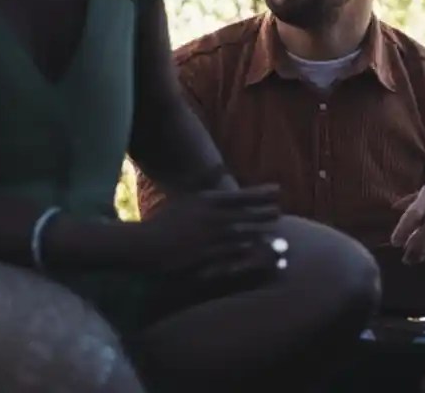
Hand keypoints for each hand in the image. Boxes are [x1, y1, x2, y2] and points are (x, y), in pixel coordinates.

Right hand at [138, 183, 280, 280]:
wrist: (144, 244)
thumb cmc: (164, 221)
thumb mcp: (185, 199)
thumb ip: (204, 186)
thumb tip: (219, 169)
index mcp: (206, 201)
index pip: (240, 194)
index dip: (261, 193)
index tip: (278, 190)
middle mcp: (210, 217)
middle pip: (245, 213)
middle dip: (264, 212)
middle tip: (280, 211)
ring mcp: (208, 236)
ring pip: (242, 233)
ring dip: (261, 232)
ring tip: (278, 233)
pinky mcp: (206, 255)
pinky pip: (232, 253)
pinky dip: (247, 251)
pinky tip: (259, 251)